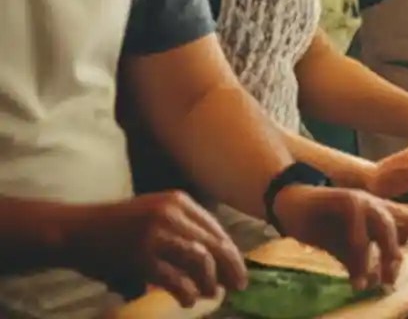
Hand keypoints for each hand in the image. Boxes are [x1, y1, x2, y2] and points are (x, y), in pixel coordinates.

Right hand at [62, 191, 246, 307]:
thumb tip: (216, 260)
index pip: (215, 228)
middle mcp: (171, 213)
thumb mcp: (154, 214)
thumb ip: (182, 229)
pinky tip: (188, 300)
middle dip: (231, 267)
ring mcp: (156, 234)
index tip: (238, 268)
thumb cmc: (116, 227)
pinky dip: (187, 292)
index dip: (230, 251)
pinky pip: (175, 279)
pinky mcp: (141, 257)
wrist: (75, 231)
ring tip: (213, 293)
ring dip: (211, 281)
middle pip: (215, 243)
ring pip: (201, 260)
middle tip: (238, 285)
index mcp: (178, 201)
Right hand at [272, 186, 407, 290]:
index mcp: (384, 216)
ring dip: (383, 254)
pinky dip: (358, 245)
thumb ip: (358, 262)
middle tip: (407, 275)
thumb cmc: (321, 225)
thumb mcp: (343, 249)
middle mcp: (379, 206)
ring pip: (387, 224)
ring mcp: (363, 200)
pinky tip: (353, 266)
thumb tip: (369, 282)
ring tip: (374, 281)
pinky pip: (358, 219)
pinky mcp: (344, 197)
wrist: (289, 204)